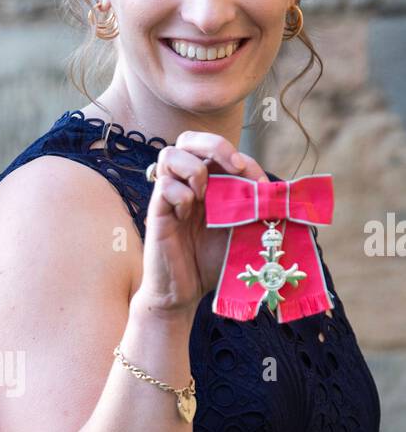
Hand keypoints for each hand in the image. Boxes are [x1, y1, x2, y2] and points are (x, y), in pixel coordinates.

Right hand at [135, 132, 270, 316]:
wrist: (185, 292)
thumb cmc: (211, 262)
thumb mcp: (240, 231)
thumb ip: (253, 208)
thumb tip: (275, 192)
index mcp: (207, 183)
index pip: (219, 151)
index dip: (242, 159)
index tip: (260, 184)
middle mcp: (185, 183)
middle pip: (188, 138)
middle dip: (214, 145)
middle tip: (234, 167)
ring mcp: (169, 196)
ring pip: (169, 154)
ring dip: (194, 168)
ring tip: (204, 195)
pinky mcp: (156, 212)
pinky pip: (164, 186)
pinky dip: (181, 195)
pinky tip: (187, 216)